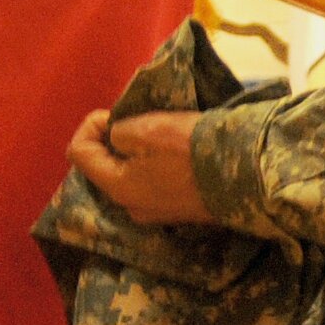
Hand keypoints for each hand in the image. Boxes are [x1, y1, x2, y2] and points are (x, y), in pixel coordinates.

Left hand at [68, 110, 214, 224]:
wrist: (247, 176)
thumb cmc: (191, 150)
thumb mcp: (146, 128)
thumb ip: (118, 132)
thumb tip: (116, 138)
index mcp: (117, 188)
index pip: (78, 153)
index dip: (90, 125)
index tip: (115, 112)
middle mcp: (130, 207)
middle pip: (103, 167)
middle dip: (112, 140)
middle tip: (136, 119)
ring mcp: (154, 212)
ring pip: (129, 175)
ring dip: (134, 152)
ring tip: (157, 134)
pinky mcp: (176, 210)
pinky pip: (151, 183)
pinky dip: (152, 164)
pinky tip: (173, 152)